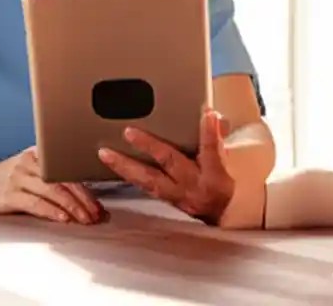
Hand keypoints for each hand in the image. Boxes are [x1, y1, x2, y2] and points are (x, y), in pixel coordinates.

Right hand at [0, 146, 105, 224]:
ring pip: (53, 191)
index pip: (70, 171)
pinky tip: (62, 219)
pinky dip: (51, 211)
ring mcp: (19, 177)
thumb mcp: (31, 172)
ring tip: (84, 219)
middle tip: (96, 215)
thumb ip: (53, 179)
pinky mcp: (9, 194)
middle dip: (84, 200)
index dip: (88, 189)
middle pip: (65, 180)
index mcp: (40, 154)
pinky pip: (35, 202)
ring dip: (73, 207)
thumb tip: (85, 198)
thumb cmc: (7, 181)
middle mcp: (30, 162)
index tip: (100, 205)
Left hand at [98, 109, 234, 224]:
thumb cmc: (222, 186)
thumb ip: (217, 139)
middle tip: (128, 131)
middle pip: (170, 162)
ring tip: (105, 153)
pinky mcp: (164, 201)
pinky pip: (144, 188)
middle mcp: (193, 185)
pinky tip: (114, 168)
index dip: (210, 132)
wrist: (220, 218)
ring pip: (148, 179)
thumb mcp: (226, 162)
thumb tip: (211, 115)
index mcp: (214, 174)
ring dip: (125, 166)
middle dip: (150, 146)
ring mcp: (176, 195)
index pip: (212, 150)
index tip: (207, 114)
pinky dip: (128, 177)